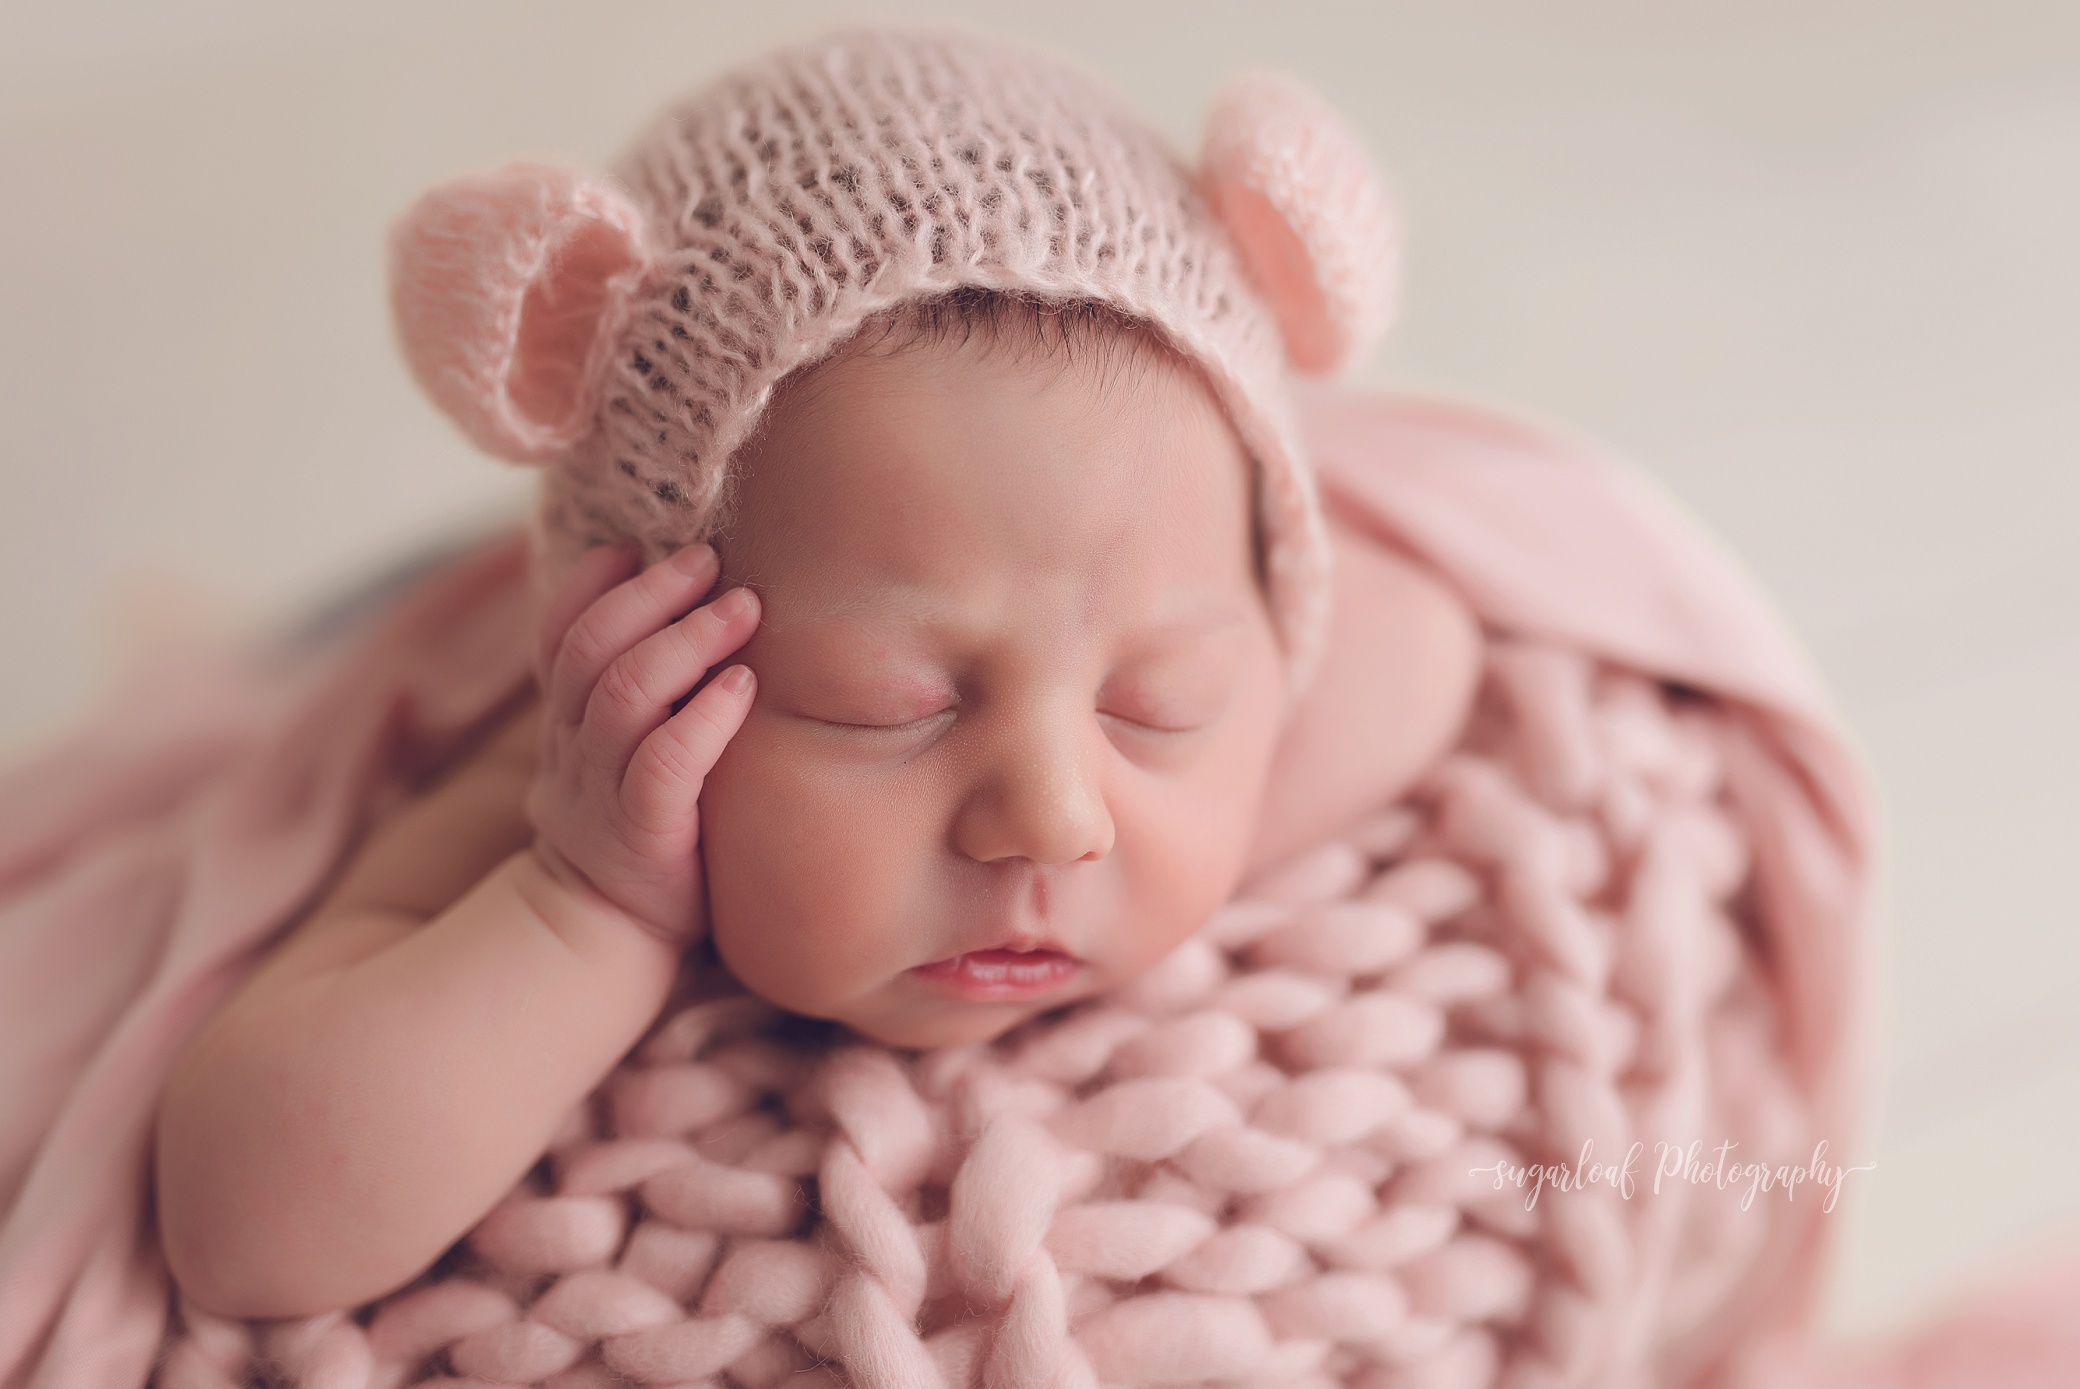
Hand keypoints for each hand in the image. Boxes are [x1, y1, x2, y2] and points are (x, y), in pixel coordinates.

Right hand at [528, 542, 759, 944]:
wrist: (608, 943)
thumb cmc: (644, 834)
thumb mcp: (622, 757)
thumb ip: (636, 695)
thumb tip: (689, 612)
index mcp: (566, 727)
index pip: (559, 638)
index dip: (589, 586)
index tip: (634, 545)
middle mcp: (573, 752)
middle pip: (591, 650)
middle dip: (651, 595)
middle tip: (709, 561)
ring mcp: (601, 794)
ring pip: (624, 696)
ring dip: (686, 642)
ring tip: (742, 608)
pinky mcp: (643, 836)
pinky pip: (665, 764)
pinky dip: (705, 717)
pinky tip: (744, 688)